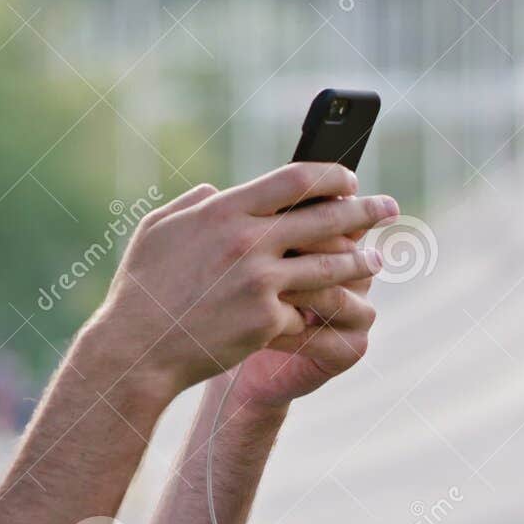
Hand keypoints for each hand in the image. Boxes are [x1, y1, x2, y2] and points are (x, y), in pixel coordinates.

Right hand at [88, 164, 396, 396]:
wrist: (135, 348)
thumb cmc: (142, 288)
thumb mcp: (157, 229)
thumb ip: (192, 203)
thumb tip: (217, 190)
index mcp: (224, 211)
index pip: (296, 179)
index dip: (331, 175)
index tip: (349, 179)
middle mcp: (248, 241)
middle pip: (327, 218)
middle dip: (366, 211)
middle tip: (388, 208)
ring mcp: (260, 283)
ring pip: (331, 268)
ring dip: (360, 263)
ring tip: (375, 261)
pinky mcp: (266, 323)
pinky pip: (305, 314)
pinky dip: (313, 313)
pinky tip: (328, 313)